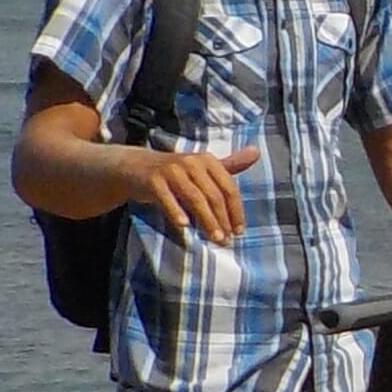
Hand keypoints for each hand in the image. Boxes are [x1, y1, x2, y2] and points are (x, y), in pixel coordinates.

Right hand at [124, 140, 262, 242]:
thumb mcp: (202, 168)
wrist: (135, 167)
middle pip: (213, 195)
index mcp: (208, 160)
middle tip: (226, 241)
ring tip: (213, 238)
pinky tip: (184, 226)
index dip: (236, 211)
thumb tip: (257, 151)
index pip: (228, 188)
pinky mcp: (153, 179)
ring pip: (194, 198)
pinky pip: (167, 198)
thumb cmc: (175, 173)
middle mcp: (192, 162)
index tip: (238, 232)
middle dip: (222, 220)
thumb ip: (230, 165)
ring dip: (206, 220)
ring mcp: (172, 170)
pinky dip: (176, 211)